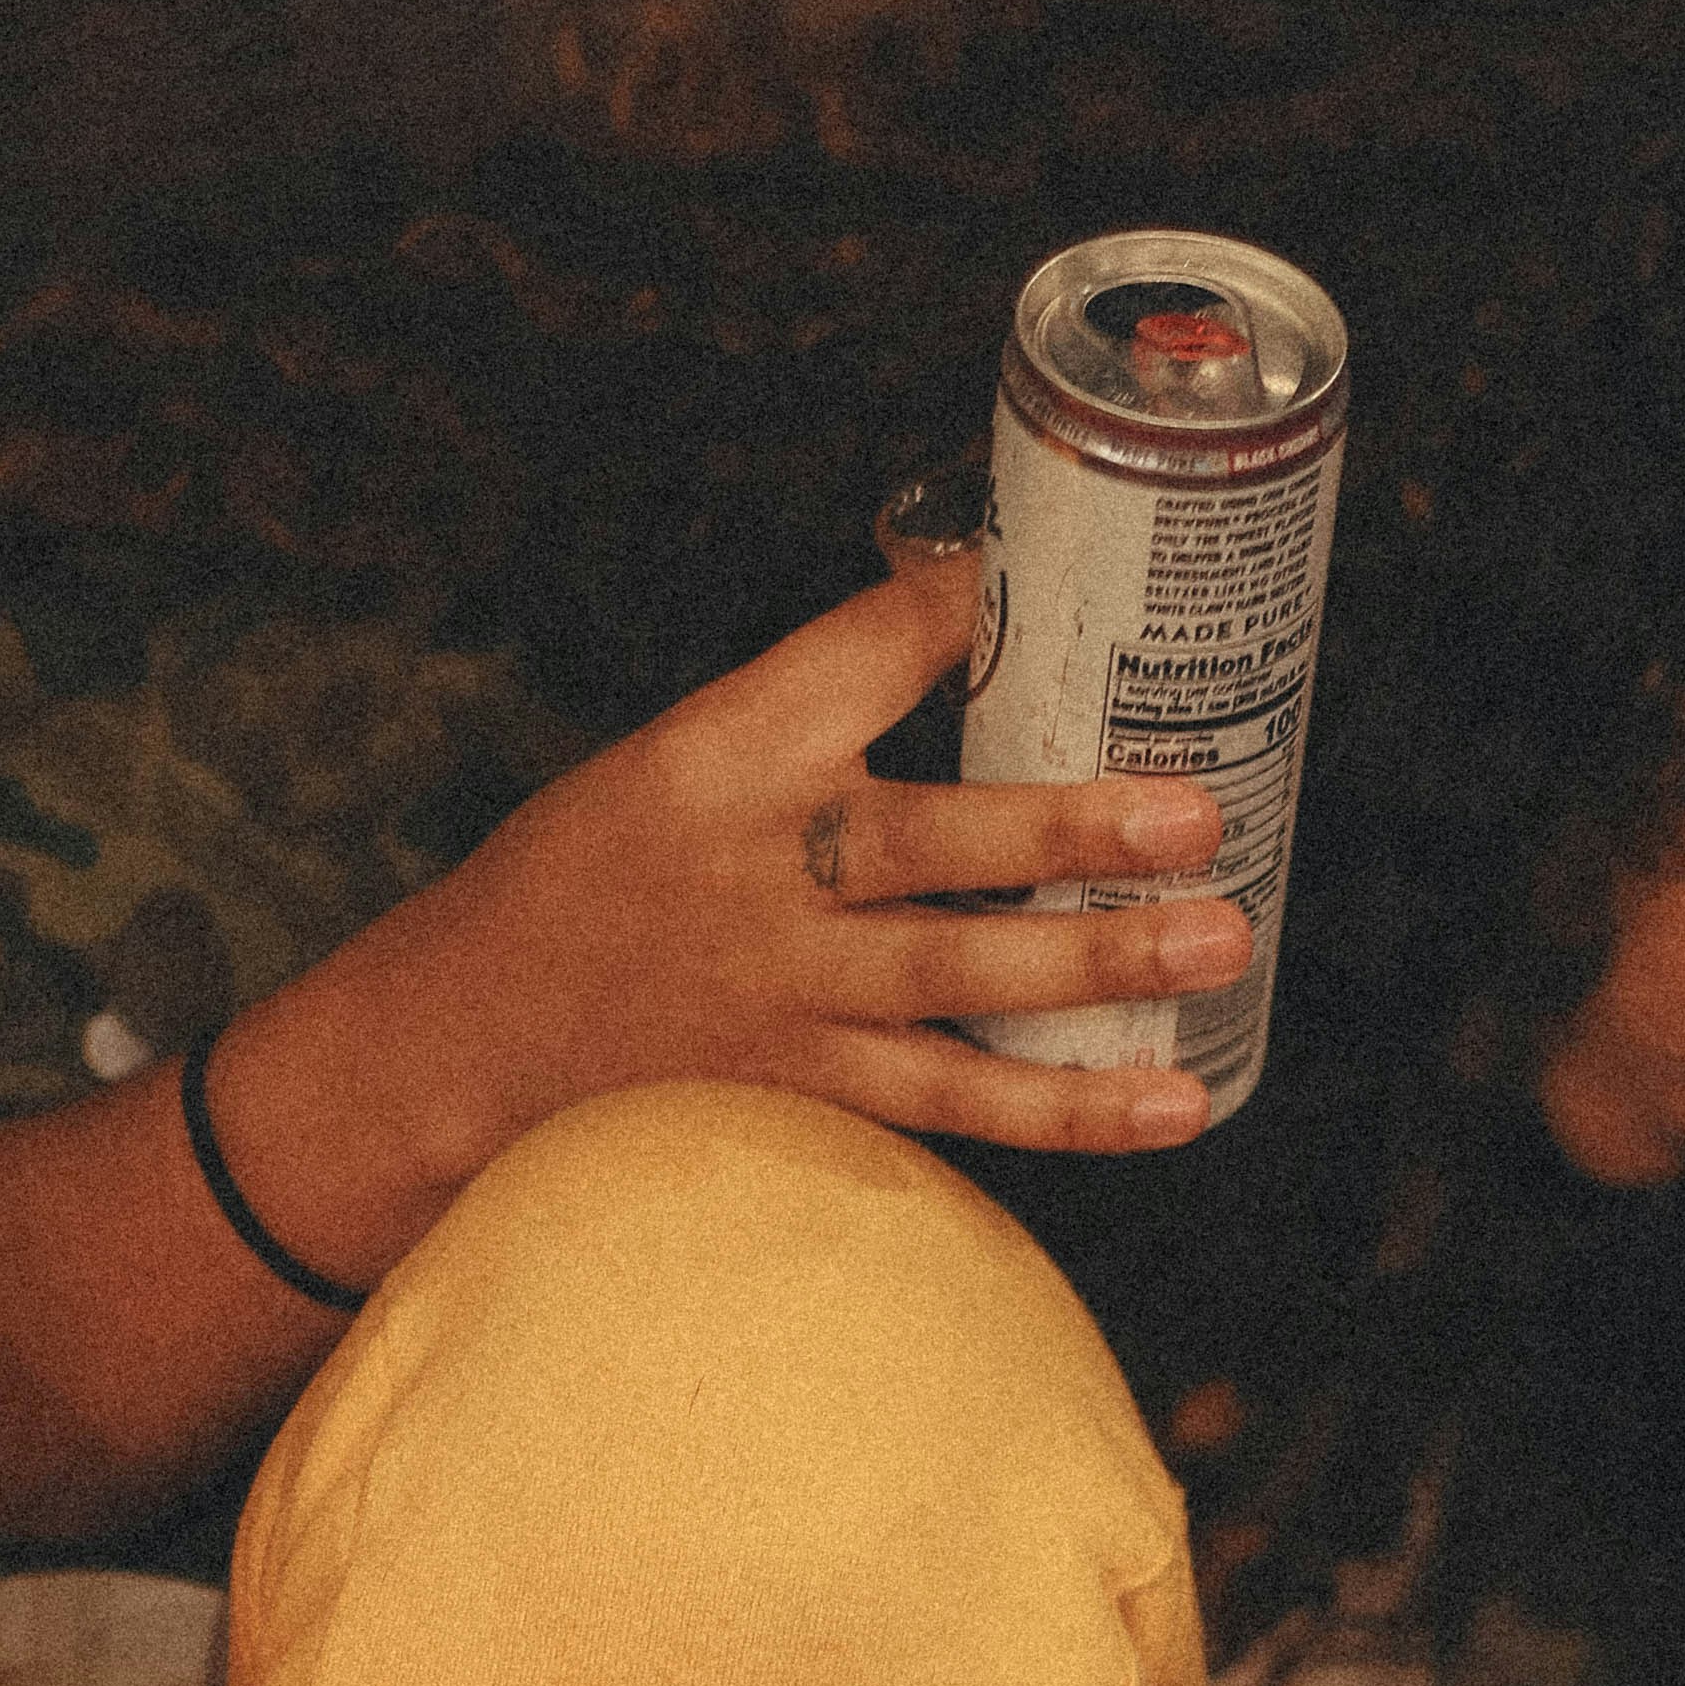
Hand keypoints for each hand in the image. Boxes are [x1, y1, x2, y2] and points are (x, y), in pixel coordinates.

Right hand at [217, 556, 1254, 1272]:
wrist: (462, 1047)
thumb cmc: (596, 881)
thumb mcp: (680, 755)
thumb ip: (826, 702)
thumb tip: (983, 596)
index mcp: (722, 753)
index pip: (851, 660)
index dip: (949, 613)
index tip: (1040, 576)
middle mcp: (757, 873)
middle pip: (928, 845)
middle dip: (1068, 829)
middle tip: (1198, 815)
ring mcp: (786, 995)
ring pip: (959, 982)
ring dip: (1098, 967)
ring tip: (1222, 941)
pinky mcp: (809, 1095)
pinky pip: (956, 1106)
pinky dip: (1070, 1109)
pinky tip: (1175, 1101)